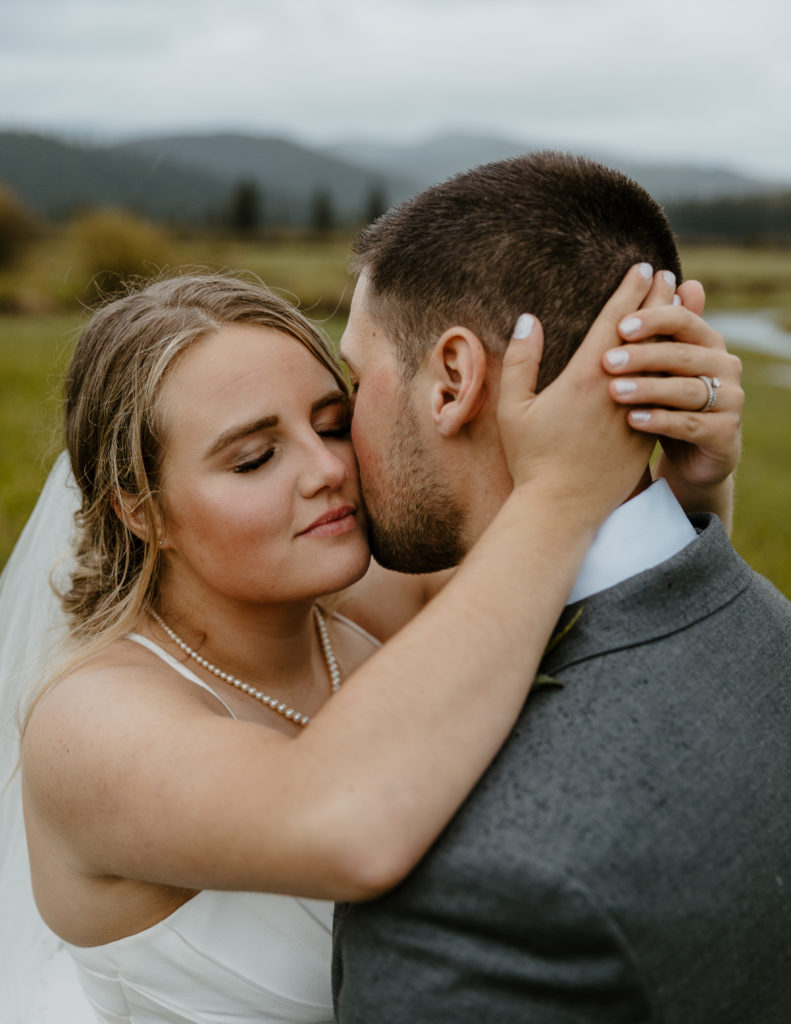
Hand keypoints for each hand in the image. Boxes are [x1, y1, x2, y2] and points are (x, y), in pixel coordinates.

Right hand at [498, 263, 655, 522]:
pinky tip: (674, 358)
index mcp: (584, 377)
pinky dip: (670, 367)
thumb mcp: (513, 408)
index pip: (615, 323)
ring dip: (671, 332)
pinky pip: (663, 391)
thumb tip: (527, 319)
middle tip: (668, 275)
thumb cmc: (532, 459)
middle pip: (645, 335)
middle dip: (658, 302)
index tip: (641, 267)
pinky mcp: (646, 435)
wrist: (562, 508)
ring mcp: (636, 413)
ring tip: (681, 309)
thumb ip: (521, 360)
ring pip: (661, 361)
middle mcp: (617, 390)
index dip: (630, 292)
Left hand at [602, 274, 742, 501]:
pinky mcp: (725, 434)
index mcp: (707, 342)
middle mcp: (725, 366)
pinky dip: (660, 420)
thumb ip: (662, 329)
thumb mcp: (660, 366)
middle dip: (643, 356)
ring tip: (614, 392)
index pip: (683, 320)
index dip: (653, 319)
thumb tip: (669, 277)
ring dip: (648, 389)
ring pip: (686, 390)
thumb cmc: (667, 403)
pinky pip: (691, 425)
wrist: (692, 458)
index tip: (619, 326)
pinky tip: (632, 420)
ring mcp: (730, 400)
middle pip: (683, 354)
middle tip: (606, 362)